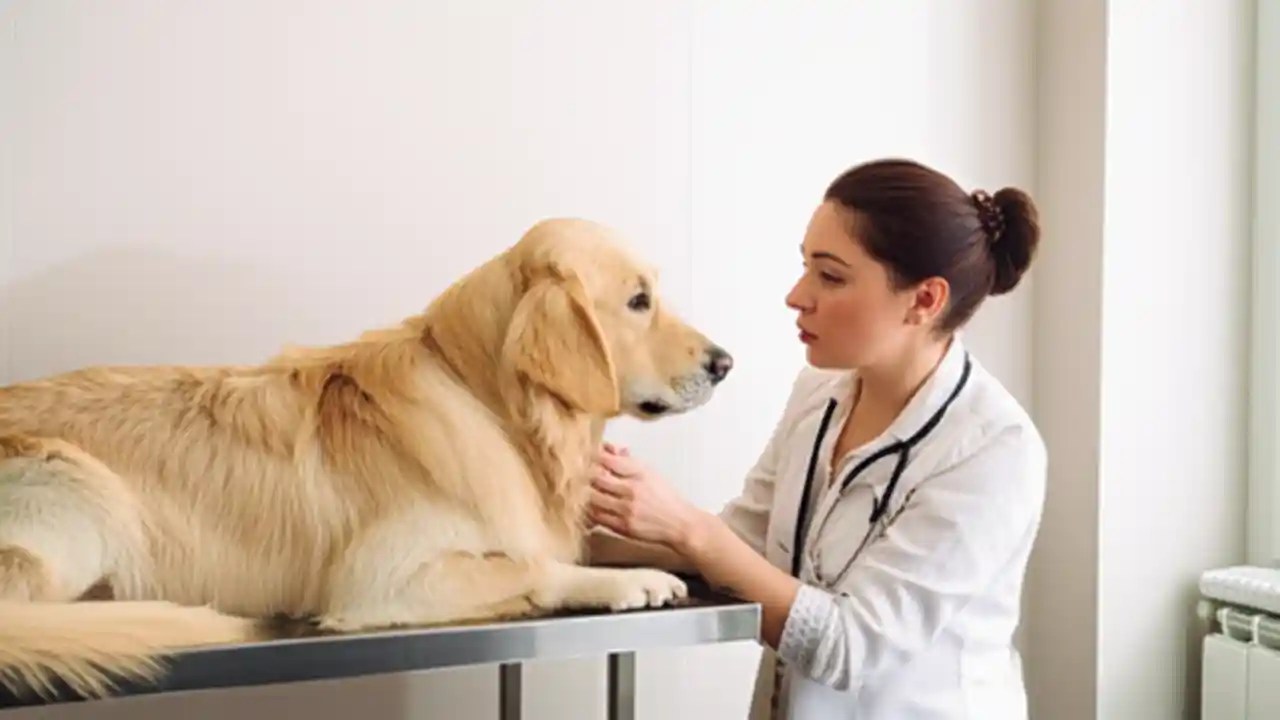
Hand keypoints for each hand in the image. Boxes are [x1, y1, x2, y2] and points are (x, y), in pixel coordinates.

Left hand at [587, 443, 704, 551]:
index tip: (585, 455)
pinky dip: (590, 510)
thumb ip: (628, 461)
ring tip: (579, 490)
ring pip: (593, 497)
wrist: (680, 524)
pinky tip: (588, 506)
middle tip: (576, 473)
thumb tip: (608, 448)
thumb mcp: (651, 473)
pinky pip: (597, 517)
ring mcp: (626, 509)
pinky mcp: (622, 526)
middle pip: (596, 477)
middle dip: (585, 474)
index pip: (609, 460)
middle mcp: (632, 489)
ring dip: (585, 493)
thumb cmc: (666, 497)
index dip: (593, 456)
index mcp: (640, 472)